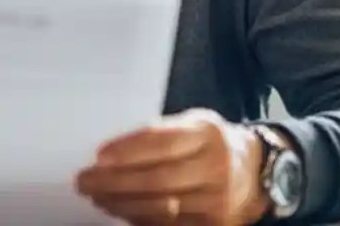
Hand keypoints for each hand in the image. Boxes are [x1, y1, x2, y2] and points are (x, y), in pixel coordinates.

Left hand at [75, 109, 268, 224]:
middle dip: (114, 182)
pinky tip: (117, 209)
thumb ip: (160, 132)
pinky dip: (137, 218)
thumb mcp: (193, 124)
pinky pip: (167, 225)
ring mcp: (216, 200)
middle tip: (83, 180)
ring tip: (95, 195)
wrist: (255, 173)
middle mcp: (215, 167)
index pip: (162, 142)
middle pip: (157, 179)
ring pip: (159, 207)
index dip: (128, 150)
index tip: (98, 156)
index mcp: (207, 134)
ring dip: (120, 203)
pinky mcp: (213, 224)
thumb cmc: (210, 143)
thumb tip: (111, 151)